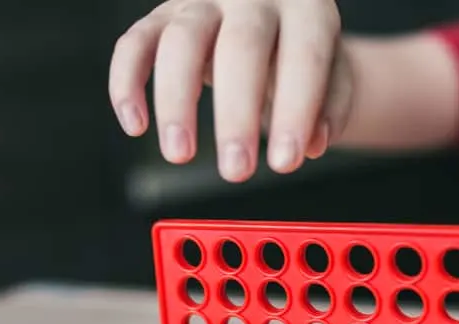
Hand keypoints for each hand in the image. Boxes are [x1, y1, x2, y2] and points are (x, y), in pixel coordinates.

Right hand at [109, 0, 352, 182]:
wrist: (274, 31)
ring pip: (180, 41)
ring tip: (181, 155)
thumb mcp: (332, 83)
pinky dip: (127, 84)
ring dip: (176, 103)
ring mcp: (201, 1)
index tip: (286, 162)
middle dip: (237, 115)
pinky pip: (135, 44)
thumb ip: (328, 111)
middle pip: (241, 46)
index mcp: (305, 7)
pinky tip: (135, 124)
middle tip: (236, 171)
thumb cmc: (301, 62)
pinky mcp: (162, 17)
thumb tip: (312, 144)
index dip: (295, 111)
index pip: (303, 56)